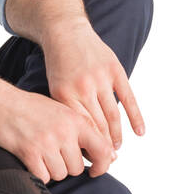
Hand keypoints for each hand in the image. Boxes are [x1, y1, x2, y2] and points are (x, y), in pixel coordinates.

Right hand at [0, 89, 115, 183]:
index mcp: (76, 120)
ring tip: (42, 155)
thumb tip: (111, 155)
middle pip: (77, 168)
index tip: (95, 170)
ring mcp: (46, 143)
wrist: (0, 104)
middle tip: (55, 155)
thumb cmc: (31, 108)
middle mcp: (64, 132)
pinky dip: (39, 173)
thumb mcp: (63, 111)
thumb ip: (85, 131)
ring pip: (61, 174)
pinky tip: (34, 161)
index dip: (102, 165)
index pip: (102, 149)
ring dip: (52, 170)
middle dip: (67, 166)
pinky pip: (43, 177)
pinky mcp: (29, 153)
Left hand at [41, 18, 144, 151]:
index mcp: (65, 95)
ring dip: (117, 136)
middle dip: (103, 146)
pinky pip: (128, 98)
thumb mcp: (54, 90)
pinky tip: (140, 133)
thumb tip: (80, 141)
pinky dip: (136, 117)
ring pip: (112, 115)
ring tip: (117, 149)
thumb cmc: (59, 66)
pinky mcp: (115, 70)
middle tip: (107, 161)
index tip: (93, 161)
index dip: (88, 147)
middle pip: (98, 125)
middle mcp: (83, 87)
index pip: (80, 129)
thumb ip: (68, 112)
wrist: (66, 32)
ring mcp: (100, 78)